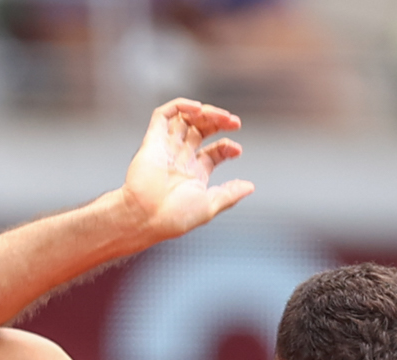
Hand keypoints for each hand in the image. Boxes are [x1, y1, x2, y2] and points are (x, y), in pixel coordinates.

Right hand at [122, 99, 253, 240]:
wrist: (146, 216)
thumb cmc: (175, 217)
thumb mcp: (209, 205)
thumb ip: (230, 194)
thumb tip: (250, 187)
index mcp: (194, 174)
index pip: (214, 152)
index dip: (227, 147)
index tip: (237, 151)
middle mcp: (181, 158)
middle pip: (201, 130)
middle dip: (219, 123)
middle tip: (235, 122)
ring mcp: (167, 148)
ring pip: (187, 119)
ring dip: (205, 112)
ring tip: (220, 116)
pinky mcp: (153, 139)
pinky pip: (164, 114)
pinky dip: (181, 106)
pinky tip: (197, 108)